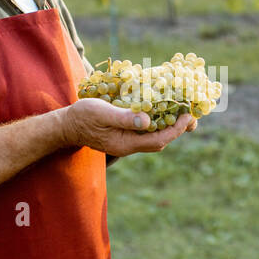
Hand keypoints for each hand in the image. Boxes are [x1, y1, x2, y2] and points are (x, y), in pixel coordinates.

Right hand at [63, 98, 196, 156]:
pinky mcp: (124, 136)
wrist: (65, 126)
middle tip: (192, 115)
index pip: (158, 139)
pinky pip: (146, 132)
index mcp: (126, 143)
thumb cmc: (82, 117)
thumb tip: (148, 121)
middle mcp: (129, 146)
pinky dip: (158, 123)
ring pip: (155, 137)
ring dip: (170, 126)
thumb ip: (124, 118)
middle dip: (178, 129)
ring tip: (182, 112)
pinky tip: (163, 112)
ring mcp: (127, 142)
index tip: (187, 116)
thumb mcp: (102, 113)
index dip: (176, 129)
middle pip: (160, 141)